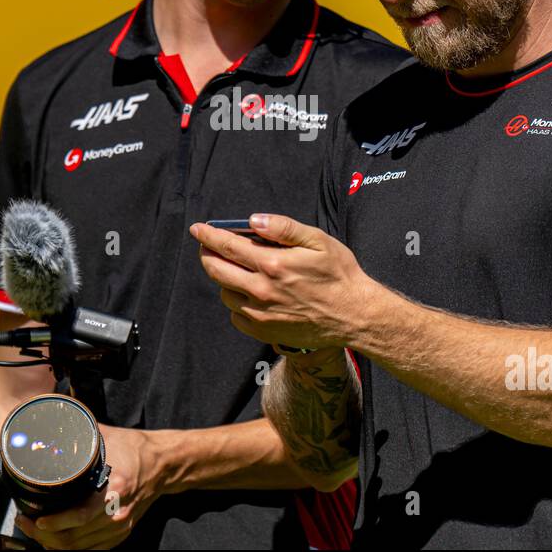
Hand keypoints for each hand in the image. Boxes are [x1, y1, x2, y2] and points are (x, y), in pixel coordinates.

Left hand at [14, 423, 164, 549]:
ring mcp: (120, 527)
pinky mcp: (121, 534)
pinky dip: (71, 549)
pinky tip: (56, 539)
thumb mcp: (105, 438)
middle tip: (26, 522)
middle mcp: (118, 514)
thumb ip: (75, 433)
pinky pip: (92, 550)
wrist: (163, 464)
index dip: (53, 523)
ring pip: (80, 549)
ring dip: (54, 544)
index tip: (34, 518)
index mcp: (115, 490)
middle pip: (74, 539)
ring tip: (36, 530)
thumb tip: (47, 425)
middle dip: (44, 535)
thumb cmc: (134, 449)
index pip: (80, 516)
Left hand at [190, 214, 376, 349]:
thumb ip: (284, 228)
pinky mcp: (263, 331)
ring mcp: (261, 314)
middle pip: (217, 270)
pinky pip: (236, 315)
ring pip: (225, 293)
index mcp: (273, 264)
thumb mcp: (318, 241)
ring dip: (224, 279)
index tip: (197, 229)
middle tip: (208, 247)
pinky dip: (236, 302)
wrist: (353, 316)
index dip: (208, 236)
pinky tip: (249, 294)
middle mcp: (261, 290)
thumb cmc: (339, 274)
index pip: (228, 246)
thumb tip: (254, 220)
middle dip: (207, 254)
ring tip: (237, 270)